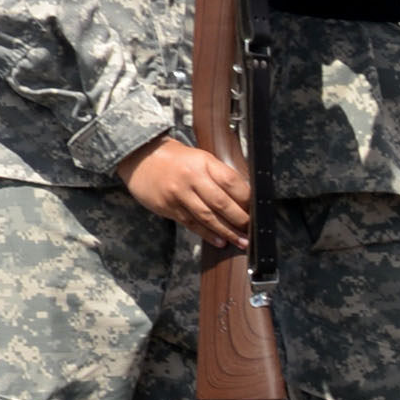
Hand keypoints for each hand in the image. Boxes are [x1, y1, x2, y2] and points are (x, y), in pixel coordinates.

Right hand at [122, 131, 251, 240]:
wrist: (142, 158)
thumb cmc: (177, 159)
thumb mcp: (201, 159)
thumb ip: (219, 175)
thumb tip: (245, 197)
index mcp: (204, 163)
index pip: (231, 182)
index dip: (246, 198)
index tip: (257, 209)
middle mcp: (192, 178)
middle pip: (221, 203)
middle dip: (240, 219)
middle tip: (252, 230)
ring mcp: (179, 194)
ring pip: (207, 217)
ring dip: (227, 232)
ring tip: (241, 241)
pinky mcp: (169, 208)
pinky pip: (191, 224)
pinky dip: (207, 234)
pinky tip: (219, 241)